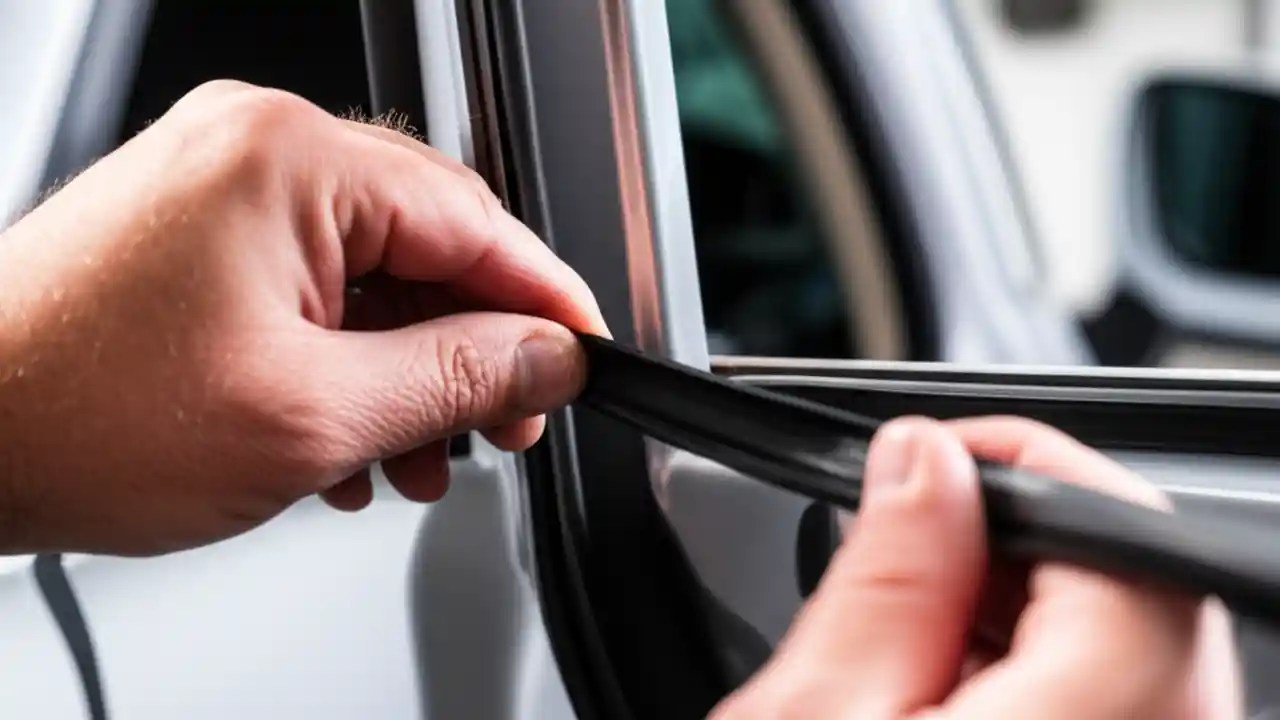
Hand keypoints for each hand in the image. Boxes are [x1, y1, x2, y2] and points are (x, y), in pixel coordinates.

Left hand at [0, 80, 605, 554]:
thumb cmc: (78, 414)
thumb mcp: (312, 416)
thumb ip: (457, 380)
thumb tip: (548, 360)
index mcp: (289, 159)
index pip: (476, 221)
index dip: (545, 303)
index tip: (581, 360)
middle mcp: (255, 150)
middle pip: (429, 244)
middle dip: (472, 349)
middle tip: (503, 425)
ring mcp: (221, 188)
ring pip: (374, 274)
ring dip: (410, 370)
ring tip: (418, 454)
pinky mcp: (198, 234)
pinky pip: (315, 285)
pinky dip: (349, 361)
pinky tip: (353, 436)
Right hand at [712, 417, 1241, 719]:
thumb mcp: (809, 718)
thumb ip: (884, 576)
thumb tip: (923, 457)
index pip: (1130, 538)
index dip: (1029, 466)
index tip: (937, 458)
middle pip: (1140, 587)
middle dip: (1013, 541)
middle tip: (903, 558)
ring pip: (1134, 649)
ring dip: (1023, 612)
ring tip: (912, 651)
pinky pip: (1124, 707)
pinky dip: (1042, 676)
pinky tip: (953, 700)